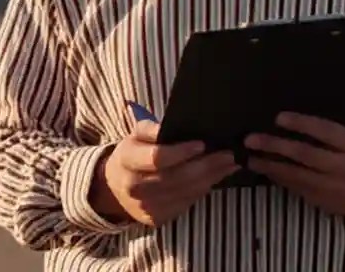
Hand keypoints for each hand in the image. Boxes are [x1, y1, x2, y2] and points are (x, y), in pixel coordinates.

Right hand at [90, 120, 237, 226]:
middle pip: (177, 177)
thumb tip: (174, 126)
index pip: (158, 158)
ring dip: (211, 178)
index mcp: (127, 160)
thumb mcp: (135, 134)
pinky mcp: (157, 218)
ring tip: (229, 165)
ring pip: (185, 192)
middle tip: (228, 155)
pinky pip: (186, 203)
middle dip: (206, 166)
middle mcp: (135, 187)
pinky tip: (214, 179)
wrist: (115, 188)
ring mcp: (146, 206)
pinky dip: (202, 190)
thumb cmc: (132, 154)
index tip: (202, 144)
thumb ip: (152, 128)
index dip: (181, 152)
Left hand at [244, 112, 344, 217]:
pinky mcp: (328, 204)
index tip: (278, 117)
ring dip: (271, 167)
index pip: (325, 132)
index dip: (301, 124)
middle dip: (276, 147)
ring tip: (251, 158)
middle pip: (306, 156)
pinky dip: (283, 181)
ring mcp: (336, 189)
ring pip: (298, 177)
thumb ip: (331, 133)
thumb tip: (296, 123)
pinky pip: (300, 191)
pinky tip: (269, 172)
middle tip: (251, 140)